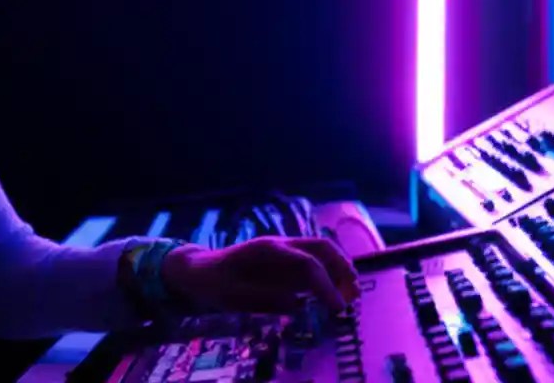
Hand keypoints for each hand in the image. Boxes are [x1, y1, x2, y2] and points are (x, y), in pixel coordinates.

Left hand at [160, 236, 359, 313]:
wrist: (199, 271)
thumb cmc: (214, 283)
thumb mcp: (234, 296)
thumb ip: (264, 298)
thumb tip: (296, 304)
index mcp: (267, 250)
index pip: (306, 263)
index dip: (325, 285)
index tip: (337, 308)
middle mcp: (280, 246)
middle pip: (321, 247)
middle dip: (343, 267)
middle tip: (354, 295)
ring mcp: (283, 251)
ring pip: (321, 252)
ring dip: (340, 270)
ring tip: (350, 296)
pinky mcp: (285, 262)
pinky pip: (313, 263)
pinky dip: (329, 276)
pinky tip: (334, 295)